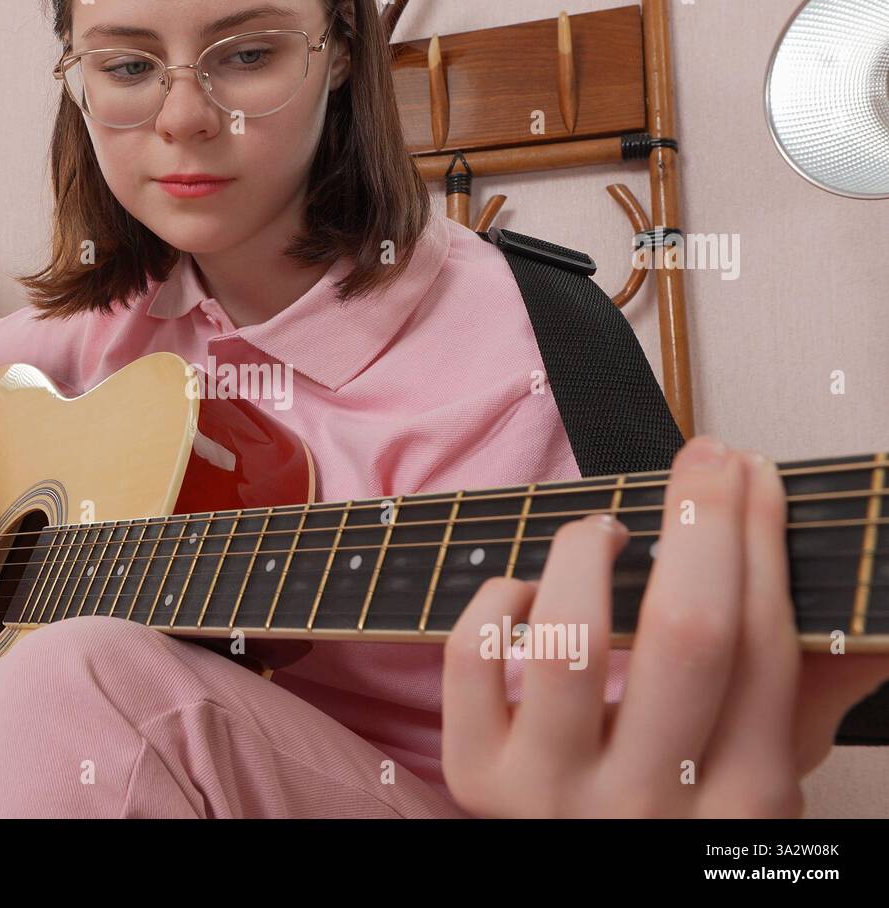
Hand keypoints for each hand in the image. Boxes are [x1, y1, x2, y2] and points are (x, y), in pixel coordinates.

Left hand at [441, 435, 888, 816]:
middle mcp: (651, 804)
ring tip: (601, 529)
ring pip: (572, 643)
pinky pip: (473, 663)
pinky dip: (493, 603)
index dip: (760, 542)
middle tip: (704, 458)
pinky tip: (524, 592)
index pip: (764, 646)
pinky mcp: (477, 779)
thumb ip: (812, 693)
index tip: (752, 473)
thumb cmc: (680, 813)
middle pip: (687, 634)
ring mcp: (554, 794)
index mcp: (744, 800)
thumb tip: (873, 613)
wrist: (595, 894)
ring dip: (586, 556)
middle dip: (702, 522)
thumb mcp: (762, 772)